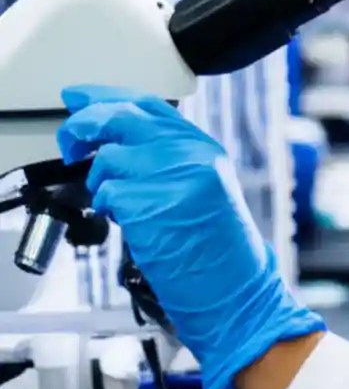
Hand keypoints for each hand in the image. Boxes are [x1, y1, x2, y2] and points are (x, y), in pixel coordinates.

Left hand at [57, 85, 325, 388]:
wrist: (236, 290)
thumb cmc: (219, 249)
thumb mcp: (203, 187)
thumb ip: (168, 158)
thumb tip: (115, 139)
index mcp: (205, 148)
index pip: (148, 106)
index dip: (107, 98)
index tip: (83, 100)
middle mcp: (192, 155)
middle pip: (120, 119)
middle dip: (84, 127)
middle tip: (72, 142)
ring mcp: (172, 178)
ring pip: (107, 160)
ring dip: (101, 184)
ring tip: (120, 205)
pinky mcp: (151, 206)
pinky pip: (107, 196)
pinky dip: (108, 211)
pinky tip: (130, 224)